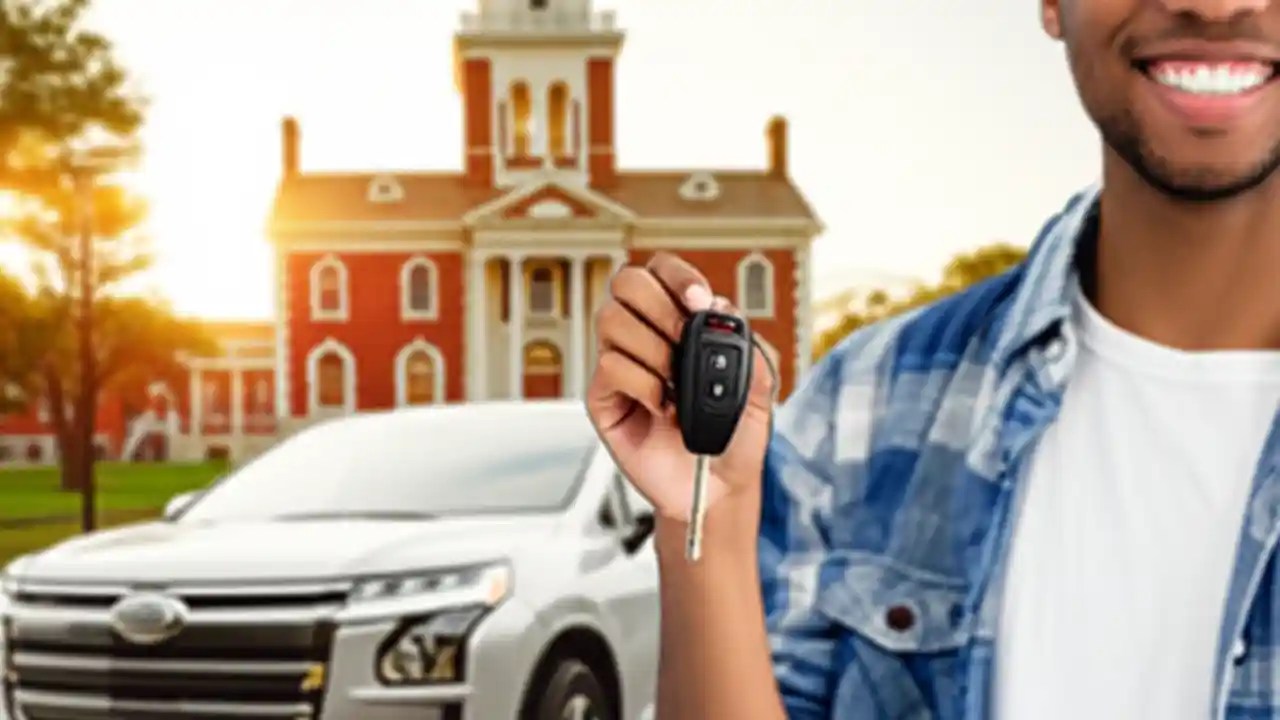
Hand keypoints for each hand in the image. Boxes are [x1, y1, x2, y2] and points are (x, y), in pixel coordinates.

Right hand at [586, 252, 774, 522]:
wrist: (717, 490)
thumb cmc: (733, 440)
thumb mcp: (758, 390)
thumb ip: (745, 346)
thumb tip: (722, 309)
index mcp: (680, 324)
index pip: (662, 272)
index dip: (677, 275)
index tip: (699, 300)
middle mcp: (646, 337)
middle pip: (627, 282)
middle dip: (659, 305)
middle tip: (682, 339)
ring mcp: (622, 365)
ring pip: (612, 318)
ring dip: (652, 349)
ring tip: (675, 383)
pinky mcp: (605, 397)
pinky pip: (610, 366)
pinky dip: (643, 384)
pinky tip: (663, 407)